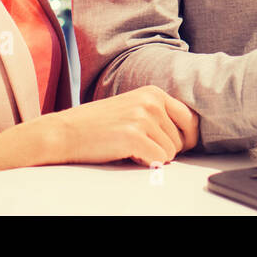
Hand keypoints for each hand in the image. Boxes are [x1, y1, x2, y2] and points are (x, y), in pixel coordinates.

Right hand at [55, 85, 198, 166]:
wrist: (66, 132)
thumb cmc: (99, 124)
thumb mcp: (133, 108)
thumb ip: (159, 115)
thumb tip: (189, 136)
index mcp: (153, 92)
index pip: (190, 118)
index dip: (187, 137)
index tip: (177, 146)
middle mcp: (151, 101)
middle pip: (182, 139)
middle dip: (167, 149)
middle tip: (145, 148)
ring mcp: (143, 118)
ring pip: (171, 152)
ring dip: (154, 156)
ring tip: (131, 148)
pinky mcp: (134, 136)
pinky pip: (159, 160)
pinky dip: (147, 163)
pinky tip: (128, 154)